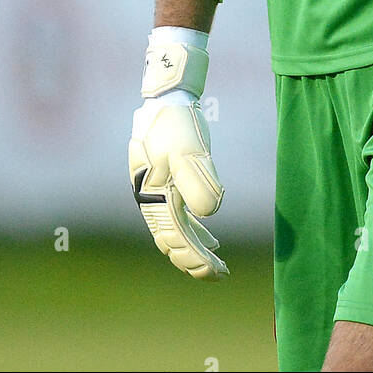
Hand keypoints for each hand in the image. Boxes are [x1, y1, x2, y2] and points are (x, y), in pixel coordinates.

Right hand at [129, 95, 227, 277]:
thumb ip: (199, 181)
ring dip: (195, 249)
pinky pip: (177, 217)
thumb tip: (211, 214)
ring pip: (174, 232)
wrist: (165, 98)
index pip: (177, 239)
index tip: (219, 271)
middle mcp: (151, 199)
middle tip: (222, 274)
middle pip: (172, 242)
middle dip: (195, 261)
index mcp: (154, 196)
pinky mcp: (166, 183)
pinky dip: (193, 231)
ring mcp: (157, 192)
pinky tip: (211, 237)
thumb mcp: (189, 150)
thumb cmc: (177, 123)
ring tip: (218, 263)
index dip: (197, 259)